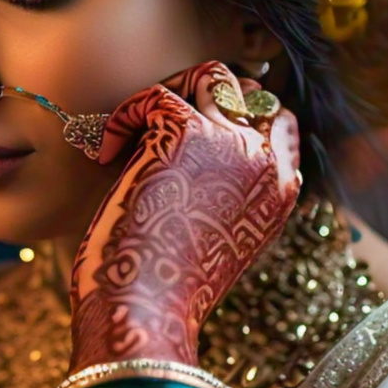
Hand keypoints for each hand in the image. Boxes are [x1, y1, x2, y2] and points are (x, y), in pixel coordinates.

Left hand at [70, 60, 300, 371]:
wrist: (146, 312)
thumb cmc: (169, 291)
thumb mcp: (220, 245)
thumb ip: (229, 199)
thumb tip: (199, 165)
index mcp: (280, 192)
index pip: (280, 121)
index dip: (239, 113)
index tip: (197, 128)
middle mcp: (265, 161)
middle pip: (245, 91)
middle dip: (201, 95)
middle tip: (157, 123)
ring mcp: (230, 142)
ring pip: (209, 76)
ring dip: (166, 95)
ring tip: (133, 131)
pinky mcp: (185, 132)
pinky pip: (157, 95)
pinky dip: (124, 116)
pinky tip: (107, 153)